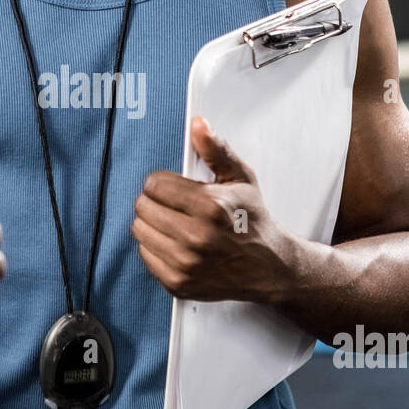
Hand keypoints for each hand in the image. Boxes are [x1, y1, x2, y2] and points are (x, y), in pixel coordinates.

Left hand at [130, 116, 295, 302]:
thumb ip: (216, 150)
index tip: (174, 187)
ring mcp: (186, 264)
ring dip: (153, 223)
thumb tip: (198, 125)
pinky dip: (155, 247)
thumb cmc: (253, 221)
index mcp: (210, 207)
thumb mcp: (240, 179)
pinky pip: (145, 254)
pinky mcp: (178, 283)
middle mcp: (196, 237)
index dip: (163, 182)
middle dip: (156, 201)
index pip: (154, 184)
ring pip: (140, 230)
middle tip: (175, 205)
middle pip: (143, 206)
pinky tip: (176, 243)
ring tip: (175, 222)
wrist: (269, 267)